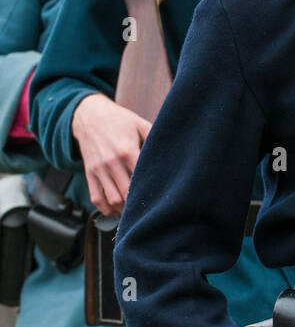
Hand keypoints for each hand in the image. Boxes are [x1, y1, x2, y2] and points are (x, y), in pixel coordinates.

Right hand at [70, 93, 151, 215]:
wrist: (89, 116)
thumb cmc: (119, 120)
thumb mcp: (139, 124)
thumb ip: (154, 138)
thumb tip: (173, 151)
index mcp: (127, 150)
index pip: (141, 178)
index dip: (152, 189)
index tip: (162, 196)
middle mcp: (112, 162)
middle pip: (127, 193)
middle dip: (139, 203)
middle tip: (151, 207)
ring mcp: (99, 169)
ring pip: (112, 199)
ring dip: (124, 209)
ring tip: (135, 210)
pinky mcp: (89, 173)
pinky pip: (96, 198)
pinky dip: (106, 209)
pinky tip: (117, 209)